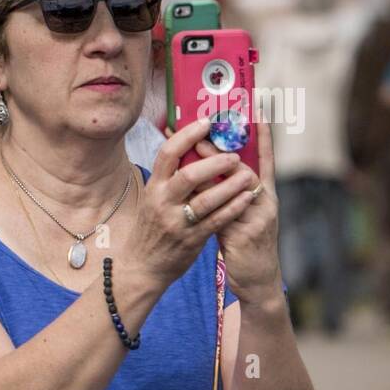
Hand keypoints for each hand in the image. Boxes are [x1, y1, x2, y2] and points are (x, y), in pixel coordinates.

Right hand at [122, 118, 255, 289]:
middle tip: (234, 155)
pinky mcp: (191, 239)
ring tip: (248, 175)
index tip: (206, 123)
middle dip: (215, 162)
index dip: (187, 135)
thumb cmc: (152, 227)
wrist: (142, 266)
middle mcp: (163, 202)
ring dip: (231, 185)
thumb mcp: (153, 199)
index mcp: (153, 187)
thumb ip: (170, 178)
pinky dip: (234, 207)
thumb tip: (190, 148)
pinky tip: (247, 197)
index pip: (167, 154)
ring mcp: (177, 222)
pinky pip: (217, 220)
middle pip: (189, 175)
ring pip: (206, 199)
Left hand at [195, 117, 282, 305]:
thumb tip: (206, 164)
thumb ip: (227, 190)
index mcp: (265, 194)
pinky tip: (194, 187)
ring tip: (196, 149)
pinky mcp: (245, 236)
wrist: (257, 280)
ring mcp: (258, 218)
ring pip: (235, 186)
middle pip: (244, 167)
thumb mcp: (240, 211)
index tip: (256, 108)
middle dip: (221, 146)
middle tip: (203, 128)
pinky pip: (224, 211)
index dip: (263, 134)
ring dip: (214, 167)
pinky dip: (209, 198)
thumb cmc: (245, 242)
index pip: (265, 157)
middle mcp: (266, 202)